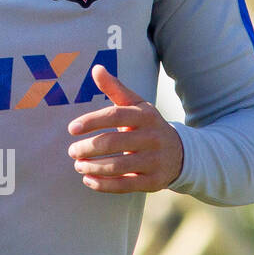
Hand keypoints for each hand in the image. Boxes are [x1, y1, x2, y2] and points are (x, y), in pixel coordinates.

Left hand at [67, 65, 183, 192]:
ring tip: (78, 165)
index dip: (92, 121)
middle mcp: (153, 138)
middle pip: (114, 143)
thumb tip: (96, 68)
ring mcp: (155, 161)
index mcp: (146, 116)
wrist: (182, 153)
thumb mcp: (136, 104)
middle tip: (72, 151)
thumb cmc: (147, 125)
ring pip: (118, 166)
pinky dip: (103, 184)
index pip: (115, 116)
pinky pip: (125, 186)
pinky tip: (88, 180)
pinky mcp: (154, 182)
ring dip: (92, 167)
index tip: (72, 128)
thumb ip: (115, 88)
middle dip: (88, 148)